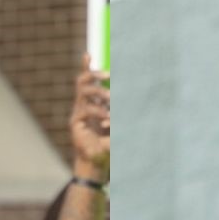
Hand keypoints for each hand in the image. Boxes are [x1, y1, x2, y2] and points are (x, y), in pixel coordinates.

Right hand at [68, 53, 109, 180]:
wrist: (98, 165)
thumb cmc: (109, 147)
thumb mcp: (118, 127)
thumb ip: (121, 114)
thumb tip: (143, 96)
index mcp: (92, 105)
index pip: (88, 81)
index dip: (86, 67)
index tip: (88, 54)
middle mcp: (83, 106)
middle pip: (83, 81)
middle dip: (94, 74)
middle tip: (108, 75)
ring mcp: (78, 113)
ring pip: (83, 91)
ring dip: (98, 92)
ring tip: (111, 99)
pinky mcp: (75, 122)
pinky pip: (85, 109)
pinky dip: (97, 110)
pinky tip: (106, 120)